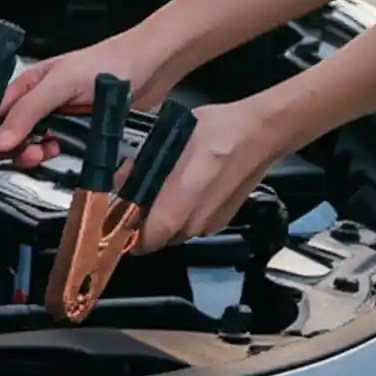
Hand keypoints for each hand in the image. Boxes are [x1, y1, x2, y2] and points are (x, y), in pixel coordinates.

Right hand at [0, 29, 183, 166]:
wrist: (151, 67)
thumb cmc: (107, 64)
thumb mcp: (61, 84)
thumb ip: (29, 111)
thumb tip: (1, 139)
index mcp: (30, 82)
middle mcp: (42, 99)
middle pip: (14, 131)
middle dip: (16, 146)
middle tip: (30, 154)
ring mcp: (60, 115)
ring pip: (35, 141)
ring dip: (36, 152)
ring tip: (48, 153)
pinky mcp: (79, 128)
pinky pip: (59, 146)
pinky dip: (56, 153)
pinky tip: (62, 151)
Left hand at [128, 98, 290, 253]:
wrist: (260, 134)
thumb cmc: (214, 133)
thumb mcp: (167, 140)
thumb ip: (138, 166)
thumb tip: (117, 181)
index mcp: (174, 210)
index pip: (140, 242)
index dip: (124, 234)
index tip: (114, 219)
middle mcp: (192, 225)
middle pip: (156, 238)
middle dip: (142, 223)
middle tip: (134, 199)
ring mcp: (209, 226)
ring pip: (174, 233)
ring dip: (163, 219)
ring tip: (159, 192)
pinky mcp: (222, 220)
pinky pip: (192, 225)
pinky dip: (182, 214)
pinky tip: (184, 190)